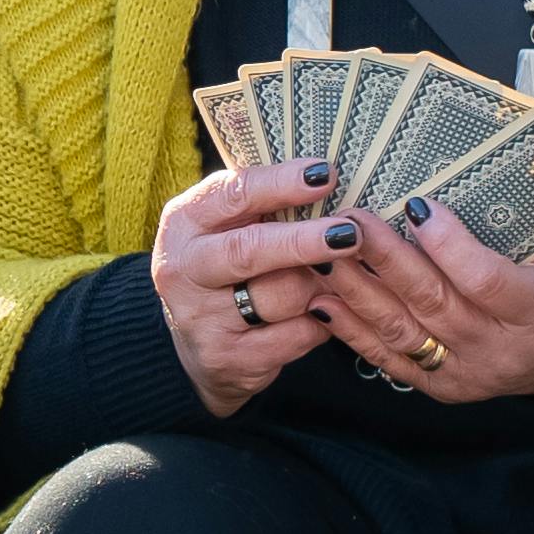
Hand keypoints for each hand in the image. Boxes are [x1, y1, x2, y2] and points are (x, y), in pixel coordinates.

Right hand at [148, 157, 370, 415]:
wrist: (193, 347)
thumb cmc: (223, 268)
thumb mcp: (223, 227)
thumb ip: (260, 203)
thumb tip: (328, 177)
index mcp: (183, 223)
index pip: (233, 195)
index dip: (281, 184)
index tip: (325, 175)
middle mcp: (184, 271)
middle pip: (250, 251)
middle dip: (304, 241)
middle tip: (349, 233)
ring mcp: (204, 320)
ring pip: (282, 296)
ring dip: (322, 283)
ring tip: (342, 273)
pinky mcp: (230, 359)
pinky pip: (296, 335)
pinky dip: (324, 320)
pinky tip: (329, 309)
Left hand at [317, 191, 533, 407]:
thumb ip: (505, 236)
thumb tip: (437, 198)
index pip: (486, 280)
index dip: (447, 244)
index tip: (415, 205)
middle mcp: (500, 349)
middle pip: (434, 302)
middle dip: (385, 259)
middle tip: (351, 221)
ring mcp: (468, 374)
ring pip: (403, 331)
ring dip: (357, 292)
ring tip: (325, 256)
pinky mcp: (441, 387)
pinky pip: (390, 359)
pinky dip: (352, 331)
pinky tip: (323, 302)